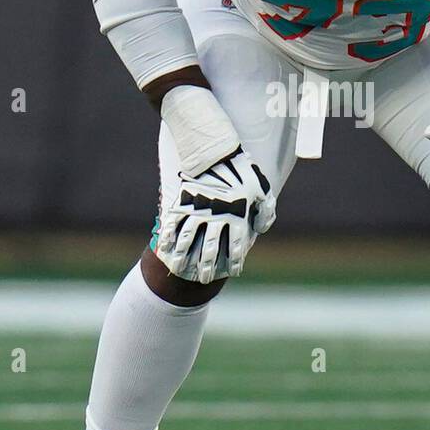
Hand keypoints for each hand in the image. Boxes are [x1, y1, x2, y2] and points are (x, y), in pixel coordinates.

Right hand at [155, 150, 275, 283]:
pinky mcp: (184, 200)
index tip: (234, 272)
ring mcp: (199, 209)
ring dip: (183, 256)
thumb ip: (265, 211)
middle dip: (206, 266)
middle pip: (209, 248)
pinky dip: (168, 236)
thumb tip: (260, 229)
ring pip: (188, 239)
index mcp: (237, 216)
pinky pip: (174, 222)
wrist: (217, 150)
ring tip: (179, 268)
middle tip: (204, 279)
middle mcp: (217, 217)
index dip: (235, 262)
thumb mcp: (262, 189)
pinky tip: (165, 247)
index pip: (236, 246)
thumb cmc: (244, 169)